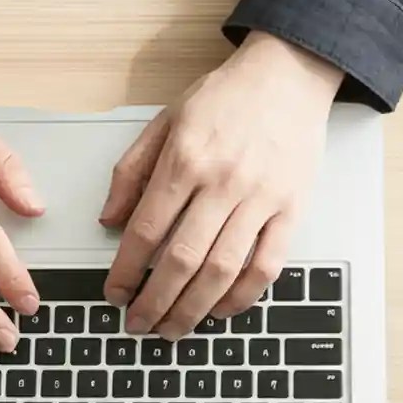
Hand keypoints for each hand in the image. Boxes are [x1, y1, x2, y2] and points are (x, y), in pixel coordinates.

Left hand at [99, 32, 342, 339]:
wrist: (288, 74)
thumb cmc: (224, 97)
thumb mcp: (164, 121)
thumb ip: (132, 171)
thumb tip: (110, 221)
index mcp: (184, 159)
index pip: (145, 230)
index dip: (126, 271)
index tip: (114, 295)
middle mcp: (222, 181)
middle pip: (182, 260)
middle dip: (155, 302)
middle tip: (139, 325)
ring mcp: (261, 198)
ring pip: (222, 270)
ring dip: (193, 309)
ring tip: (173, 329)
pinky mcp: (292, 209)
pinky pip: (267, 265)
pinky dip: (242, 296)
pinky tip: (220, 310)